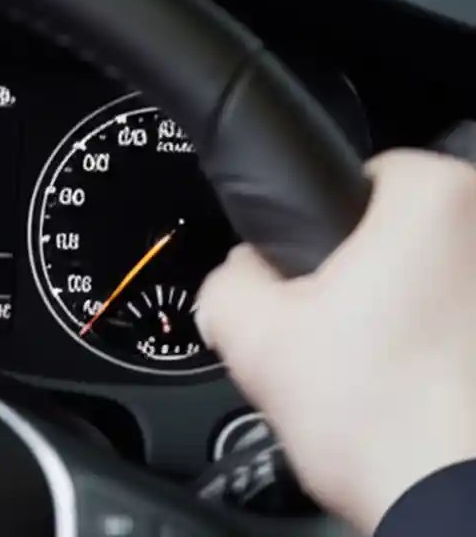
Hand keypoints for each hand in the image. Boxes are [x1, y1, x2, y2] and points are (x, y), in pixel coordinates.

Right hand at [197, 149, 475, 533]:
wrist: (459, 509)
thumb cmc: (385, 423)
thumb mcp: (251, 338)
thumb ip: (227, 280)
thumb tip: (240, 277)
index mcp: (436, 198)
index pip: (363, 175)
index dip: (321, 235)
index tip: (313, 283)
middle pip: (410, 234)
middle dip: (372, 277)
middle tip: (339, 338)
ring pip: (446, 284)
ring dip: (417, 315)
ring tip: (385, 376)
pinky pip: (468, 326)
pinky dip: (452, 351)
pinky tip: (426, 396)